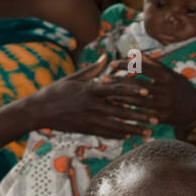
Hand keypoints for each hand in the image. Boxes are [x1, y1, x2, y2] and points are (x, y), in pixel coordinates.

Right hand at [25, 56, 157, 139]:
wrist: (38, 110)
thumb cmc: (55, 91)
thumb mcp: (74, 78)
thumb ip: (93, 70)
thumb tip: (106, 58)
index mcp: (90, 89)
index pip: (116, 89)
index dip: (133, 90)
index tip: (147, 91)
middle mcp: (92, 105)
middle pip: (121, 110)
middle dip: (140, 114)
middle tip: (156, 117)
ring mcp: (89, 119)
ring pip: (116, 125)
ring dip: (134, 129)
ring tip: (148, 132)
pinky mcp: (85, 129)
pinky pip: (106, 133)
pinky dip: (119, 135)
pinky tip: (130, 136)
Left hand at [107, 55, 195, 129]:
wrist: (194, 109)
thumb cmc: (178, 87)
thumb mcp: (168, 72)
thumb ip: (151, 63)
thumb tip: (133, 52)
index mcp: (166, 75)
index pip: (141, 67)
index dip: (125, 65)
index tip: (111, 64)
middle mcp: (165, 89)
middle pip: (137, 83)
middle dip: (118, 81)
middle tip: (103, 78)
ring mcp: (164, 104)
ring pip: (137, 100)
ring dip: (120, 97)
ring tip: (106, 93)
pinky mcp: (162, 117)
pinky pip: (143, 114)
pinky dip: (130, 111)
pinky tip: (118, 109)